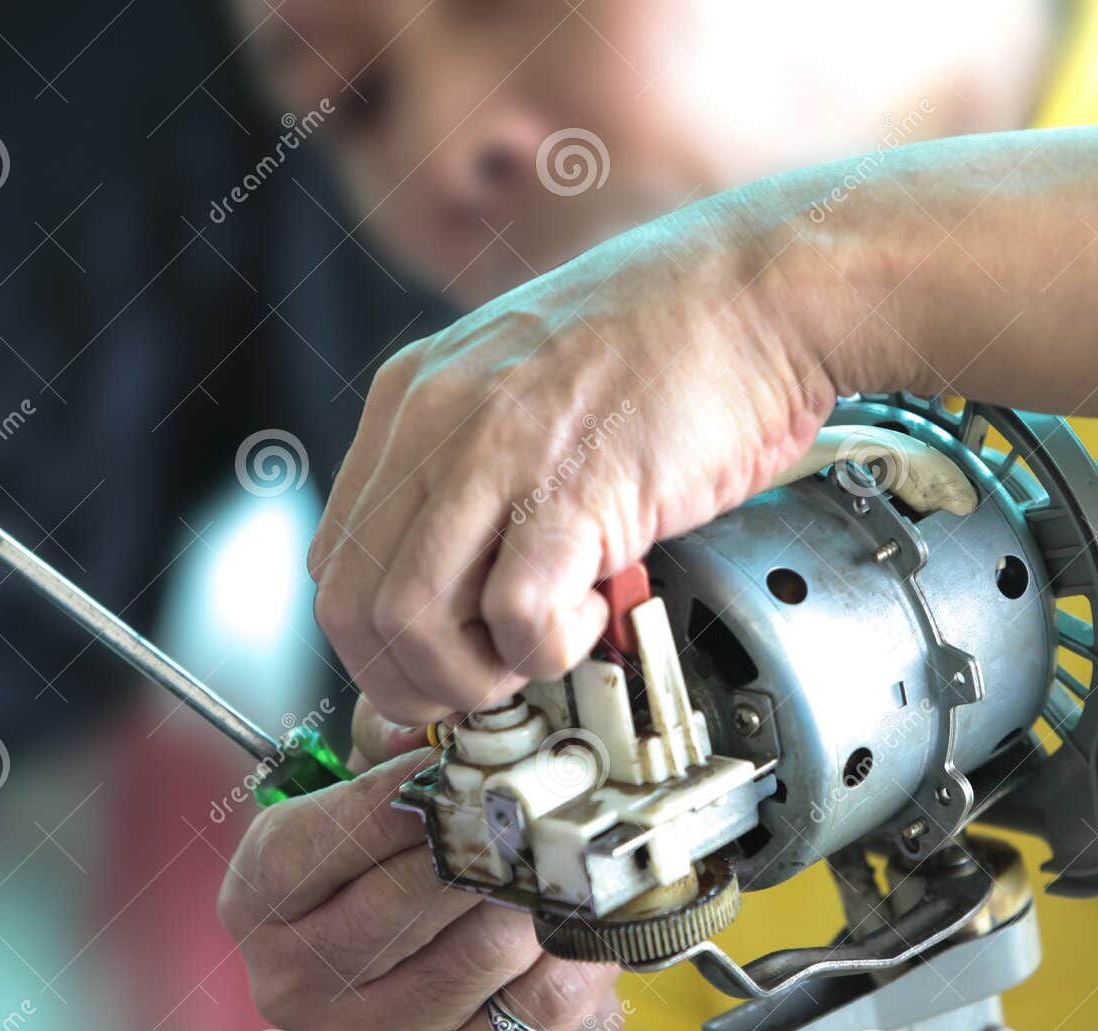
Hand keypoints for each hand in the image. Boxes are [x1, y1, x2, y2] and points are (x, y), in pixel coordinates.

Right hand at [218, 697, 624, 1030]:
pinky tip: (580, 922)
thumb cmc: (395, 881)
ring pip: (491, 943)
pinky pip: (547, 997)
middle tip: (542, 800)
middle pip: (413, 892)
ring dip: (543, 892)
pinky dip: (579, 949)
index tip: (464, 764)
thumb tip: (431, 726)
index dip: (400, 796)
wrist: (438, 1014)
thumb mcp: (366, 800)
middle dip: (492, 837)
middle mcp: (299, 985)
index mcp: (261, 902)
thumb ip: (387, 744)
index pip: (318, 842)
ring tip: (564, 858)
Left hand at [307, 196, 836, 722]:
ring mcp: (496, 454)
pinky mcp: (571, 491)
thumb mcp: (529, 387)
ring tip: (542, 646)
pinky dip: (550, 647)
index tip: (442, 659)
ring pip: (409, 624)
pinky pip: (516, 620)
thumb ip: (478, 468)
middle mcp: (436, 423)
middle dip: (417, 677)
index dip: (382, 639)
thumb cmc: (675, 342)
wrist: (763, 286)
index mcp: (414, 398)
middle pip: (353, 607)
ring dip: (477, 675)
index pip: (335, 561)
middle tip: (490, 677)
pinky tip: (595, 607)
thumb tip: (466, 580)